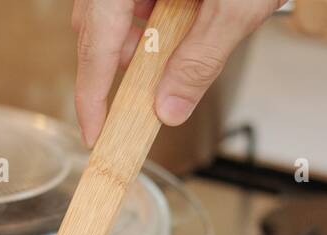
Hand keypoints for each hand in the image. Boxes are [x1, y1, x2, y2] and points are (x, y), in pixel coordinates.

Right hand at [72, 0, 279, 146]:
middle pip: (97, 23)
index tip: (93, 130)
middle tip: (145, 90)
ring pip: (114, 8)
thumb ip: (200, 61)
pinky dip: (153, 14)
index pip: (96, 41)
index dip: (92, 93)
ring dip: (139, 37)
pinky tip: (184, 20)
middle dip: (120, 62)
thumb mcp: (234, 8)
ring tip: (179, 46)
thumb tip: (169, 107)